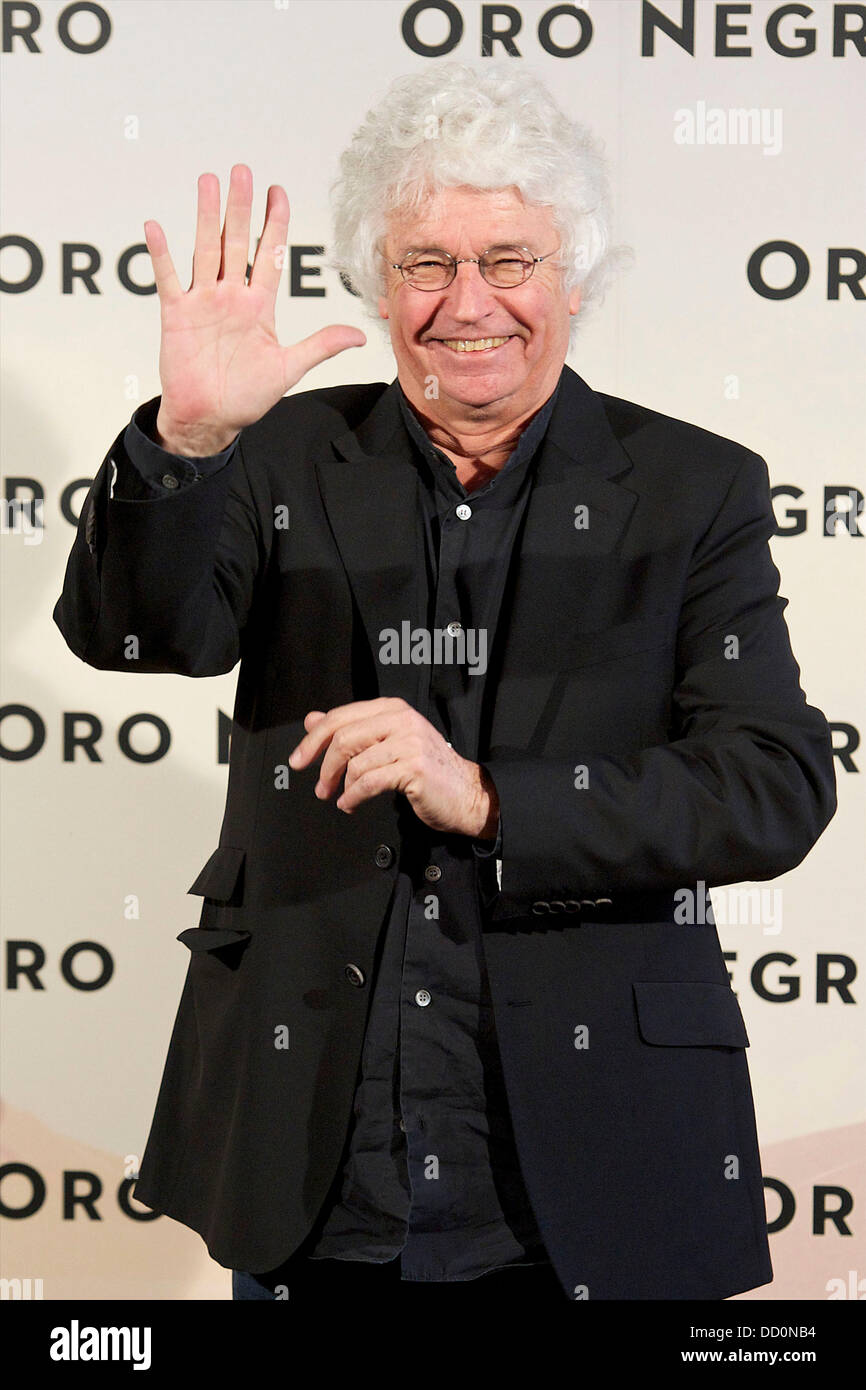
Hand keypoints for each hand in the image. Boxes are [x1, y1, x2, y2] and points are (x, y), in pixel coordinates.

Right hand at [143, 164, 365, 453]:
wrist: (210, 419)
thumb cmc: (247, 398)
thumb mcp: (289, 369)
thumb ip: (321, 346)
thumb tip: (360, 336)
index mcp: (259, 306)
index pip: (269, 255)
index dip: (275, 223)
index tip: (278, 190)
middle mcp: (231, 297)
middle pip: (236, 242)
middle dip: (241, 207)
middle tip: (242, 171)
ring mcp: (202, 302)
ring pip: (205, 249)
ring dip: (206, 216)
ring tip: (208, 182)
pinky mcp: (176, 315)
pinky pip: (168, 278)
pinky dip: (161, 254)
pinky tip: (156, 227)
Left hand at [288, 699, 498, 838]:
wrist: (467, 793)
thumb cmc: (427, 770)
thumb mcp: (386, 743)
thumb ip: (351, 730)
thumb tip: (312, 719)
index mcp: (392, 709)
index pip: (341, 717)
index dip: (313, 739)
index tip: (298, 759)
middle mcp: (402, 720)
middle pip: (343, 737)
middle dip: (323, 766)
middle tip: (319, 787)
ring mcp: (410, 742)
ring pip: (356, 762)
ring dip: (341, 786)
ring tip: (342, 798)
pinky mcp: (414, 767)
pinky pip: (370, 782)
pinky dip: (354, 796)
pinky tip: (351, 804)